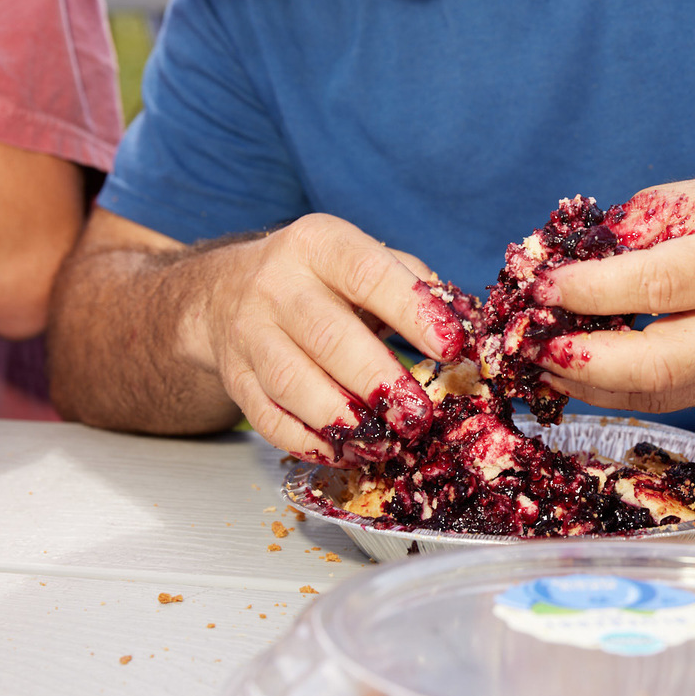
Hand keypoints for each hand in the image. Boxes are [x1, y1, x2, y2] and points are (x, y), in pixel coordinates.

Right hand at [189, 213, 465, 464]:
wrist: (226, 290)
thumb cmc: (320, 280)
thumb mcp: (361, 260)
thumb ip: (414, 285)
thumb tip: (468, 327)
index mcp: (320, 245)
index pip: (368, 274)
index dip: (412, 312)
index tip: (451, 347)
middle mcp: (277, 285)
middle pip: (329, 337)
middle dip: (378, 381)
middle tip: (418, 415)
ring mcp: (249, 333)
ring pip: (293, 383)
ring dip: (343, 420)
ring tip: (384, 441)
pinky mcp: (235, 378)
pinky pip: (268, 418)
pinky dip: (308, 442)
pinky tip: (344, 451)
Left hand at [529, 175, 694, 413]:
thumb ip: (634, 226)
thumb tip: (565, 265)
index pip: (656, 287)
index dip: (590, 293)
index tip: (542, 289)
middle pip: (656, 365)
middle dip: (581, 361)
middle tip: (532, 346)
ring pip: (656, 395)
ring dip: (588, 384)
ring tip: (542, 362)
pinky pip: (667, 399)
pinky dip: (616, 388)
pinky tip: (581, 369)